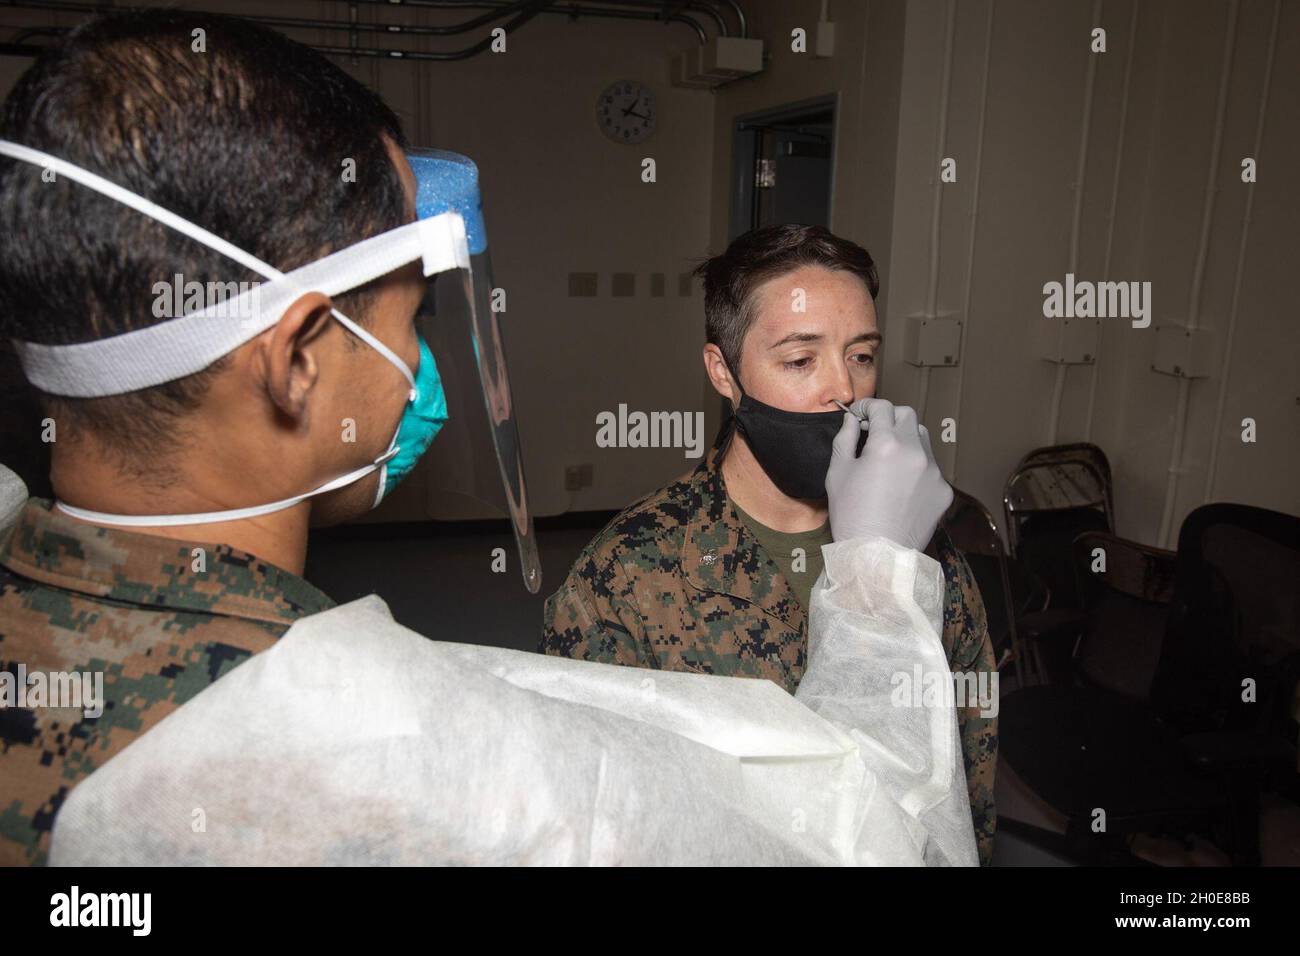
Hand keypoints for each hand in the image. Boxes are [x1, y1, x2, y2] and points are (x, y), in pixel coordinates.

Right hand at [824, 398, 952, 549]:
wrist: (877, 556)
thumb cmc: (852, 516)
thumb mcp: (837, 473)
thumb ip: (845, 439)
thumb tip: (852, 421)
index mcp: (887, 444)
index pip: (882, 407)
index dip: (866, 407)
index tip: (858, 416)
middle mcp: (915, 452)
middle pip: (907, 415)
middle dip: (889, 417)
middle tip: (874, 432)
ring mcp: (934, 471)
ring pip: (922, 438)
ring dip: (905, 439)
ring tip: (888, 458)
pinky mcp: (943, 490)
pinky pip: (931, 467)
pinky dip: (916, 466)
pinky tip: (901, 485)